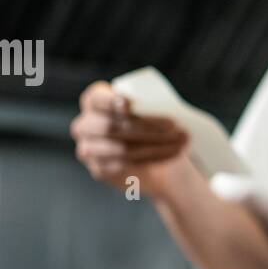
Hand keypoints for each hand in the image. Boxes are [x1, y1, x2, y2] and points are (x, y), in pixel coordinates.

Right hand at [70, 81, 189, 196]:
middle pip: (110, 126)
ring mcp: (88, 149)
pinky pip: (126, 165)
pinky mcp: (100, 169)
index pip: (96, 99)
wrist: (151, 156)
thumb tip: (170, 109)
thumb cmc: (149, 123)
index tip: (132, 104)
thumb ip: (151, 105)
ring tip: (181, 140)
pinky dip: (153, 158)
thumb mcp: (149, 108)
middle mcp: (84, 125)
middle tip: (173, 125)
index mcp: (93, 101)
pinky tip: (172, 153)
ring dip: (156, 145)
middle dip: (144, 126)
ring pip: (121, 148)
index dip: (111, 101)